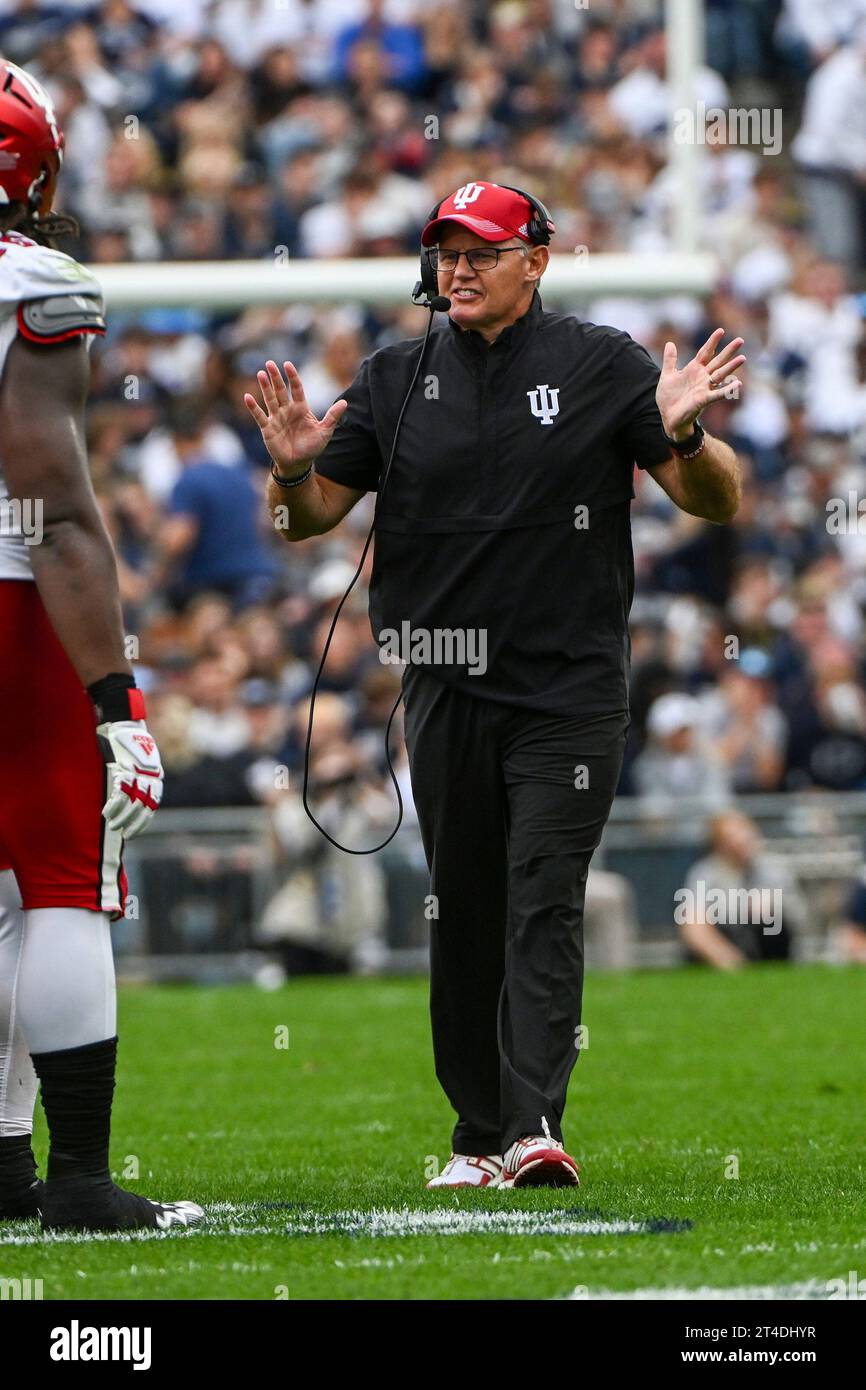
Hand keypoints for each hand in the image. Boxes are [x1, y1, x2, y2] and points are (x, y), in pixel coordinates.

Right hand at [97, 720, 163, 837]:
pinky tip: (106, 814)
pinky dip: (113, 806)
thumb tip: (131, 794)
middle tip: (121, 832)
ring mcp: (136, 772)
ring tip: (112, 825)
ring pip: (132, 802)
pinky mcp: (122, 767)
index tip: (132, 831)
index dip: (143, 820)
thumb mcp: (140, 757)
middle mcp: (149, 774)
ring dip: (122, 817)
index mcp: (155, 774)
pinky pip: (119, 793)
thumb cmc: (127, 740)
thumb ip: (138, 775)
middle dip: (133, 822)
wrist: (122, 719)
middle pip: (144, 806)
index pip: (153, 803)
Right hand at [244, 359, 348, 474]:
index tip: (288, 364)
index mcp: (301, 408)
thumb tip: (345, 402)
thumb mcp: (324, 432)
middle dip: (276, 377)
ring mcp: (276, 418)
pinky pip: (259, 416)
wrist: (298, 464)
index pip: (296, 389)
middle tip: (270, 363)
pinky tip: (247, 397)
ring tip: (260, 374)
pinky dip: (253, 407)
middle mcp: (287, 410)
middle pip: (281, 390)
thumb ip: (332, 417)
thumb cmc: (311, 447)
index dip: (292, 377)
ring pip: (269, 399)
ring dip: (265, 387)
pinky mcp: (267, 428)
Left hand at [656, 328, 744, 440]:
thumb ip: (670, 360)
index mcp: (693, 370)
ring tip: (743, 358)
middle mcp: (702, 377)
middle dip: (728, 351)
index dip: (712, 342)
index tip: (721, 330)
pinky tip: (738, 384)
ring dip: (732, 367)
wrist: (668, 417)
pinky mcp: (704, 400)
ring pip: (721, 375)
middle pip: (718, 361)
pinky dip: (727, 389)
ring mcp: (704, 388)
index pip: (705, 352)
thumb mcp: (667, 376)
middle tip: (740, 340)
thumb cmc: (669, 398)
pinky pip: (717, 394)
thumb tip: (670, 343)